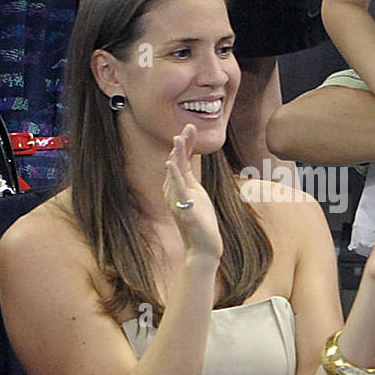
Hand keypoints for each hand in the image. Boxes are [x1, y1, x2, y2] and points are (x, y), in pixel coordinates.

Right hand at [163, 124, 222, 260]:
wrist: (202, 247)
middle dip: (181, 145)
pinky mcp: (184, 210)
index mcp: (179, 188)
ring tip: (178, 139)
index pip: (182, 162)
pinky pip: (177, 191)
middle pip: (177, 164)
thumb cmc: (200, 222)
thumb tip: (185, 162)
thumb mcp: (196, 195)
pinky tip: (171, 164)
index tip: (189, 127)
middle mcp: (174, 192)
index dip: (185, 144)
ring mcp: (178, 201)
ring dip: (176, 155)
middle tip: (186, 127)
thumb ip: (189, 179)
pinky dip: (174, 177)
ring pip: (176, 174)